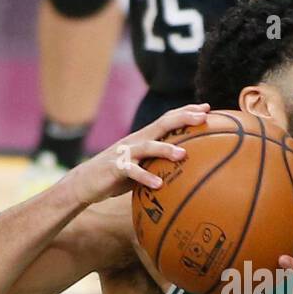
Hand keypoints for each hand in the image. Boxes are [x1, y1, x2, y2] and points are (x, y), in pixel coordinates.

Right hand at [66, 105, 209, 207]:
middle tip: (203, 117)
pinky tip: (158, 185)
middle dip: (183, 118)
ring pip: (147, 147)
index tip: (207, 108)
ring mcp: (124, 153)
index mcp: (144, 138)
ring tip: (183, 154)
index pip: (167, 119)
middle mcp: (136, 141)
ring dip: (166, 149)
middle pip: (162, 124)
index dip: (186, 112)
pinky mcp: (114, 168)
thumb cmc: (117, 175)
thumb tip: (186, 167)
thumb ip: (158, 162)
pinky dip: (145, 177)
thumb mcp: (141, 165)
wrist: (84, 182)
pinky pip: (131, 172)